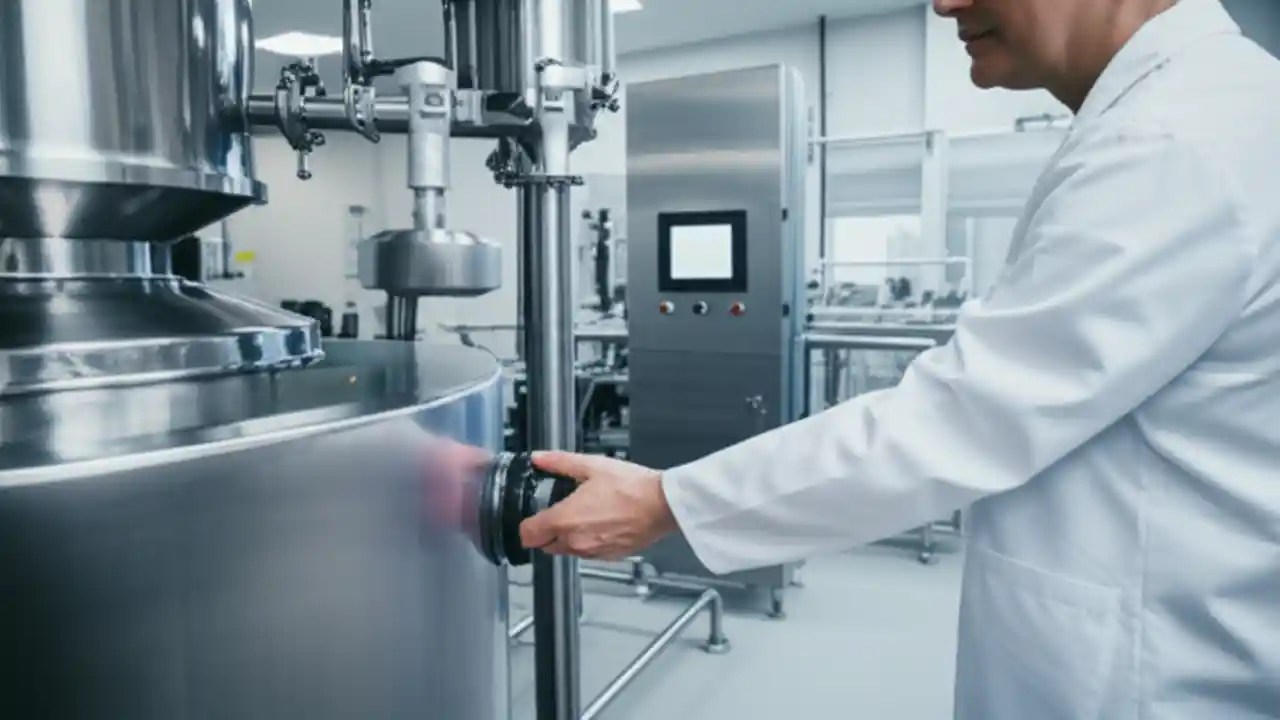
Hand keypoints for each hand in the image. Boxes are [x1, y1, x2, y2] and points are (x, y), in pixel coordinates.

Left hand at [519, 451, 677, 560]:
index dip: (526, 525)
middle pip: (545, 546)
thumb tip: (538, 458)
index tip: (534, 515)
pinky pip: (588, 554)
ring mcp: (592, 552)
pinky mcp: (608, 557)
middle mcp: (574, 541)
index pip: (527, 535)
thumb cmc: (630, 486)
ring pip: (566, 551)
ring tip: (584, 516)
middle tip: (560, 512)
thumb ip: (560, 462)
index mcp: (564, 519)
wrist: (662, 505)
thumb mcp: (591, 465)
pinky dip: (588, 543)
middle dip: (546, 532)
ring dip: (567, 538)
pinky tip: (601, 524)